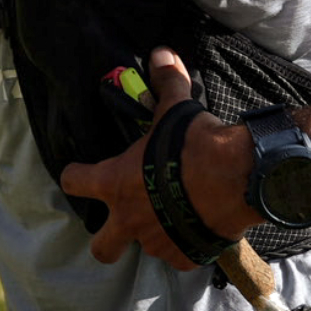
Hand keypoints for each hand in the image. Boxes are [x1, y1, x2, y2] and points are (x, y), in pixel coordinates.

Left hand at [58, 46, 257, 269]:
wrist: (236, 180)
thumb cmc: (194, 144)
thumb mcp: (175, 109)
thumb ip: (165, 82)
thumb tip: (161, 53)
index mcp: (114, 182)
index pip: (74, 181)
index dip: (75, 174)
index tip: (79, 171)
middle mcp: (129, 219)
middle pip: (100, 248)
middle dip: (105, 240)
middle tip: (119, 222)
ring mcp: (157, 242)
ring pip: (145, 249)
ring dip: (153, 235)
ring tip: (172, 217)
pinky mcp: (185, 257)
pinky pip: (179, 257)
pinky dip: (184, 246)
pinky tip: (197, 228)